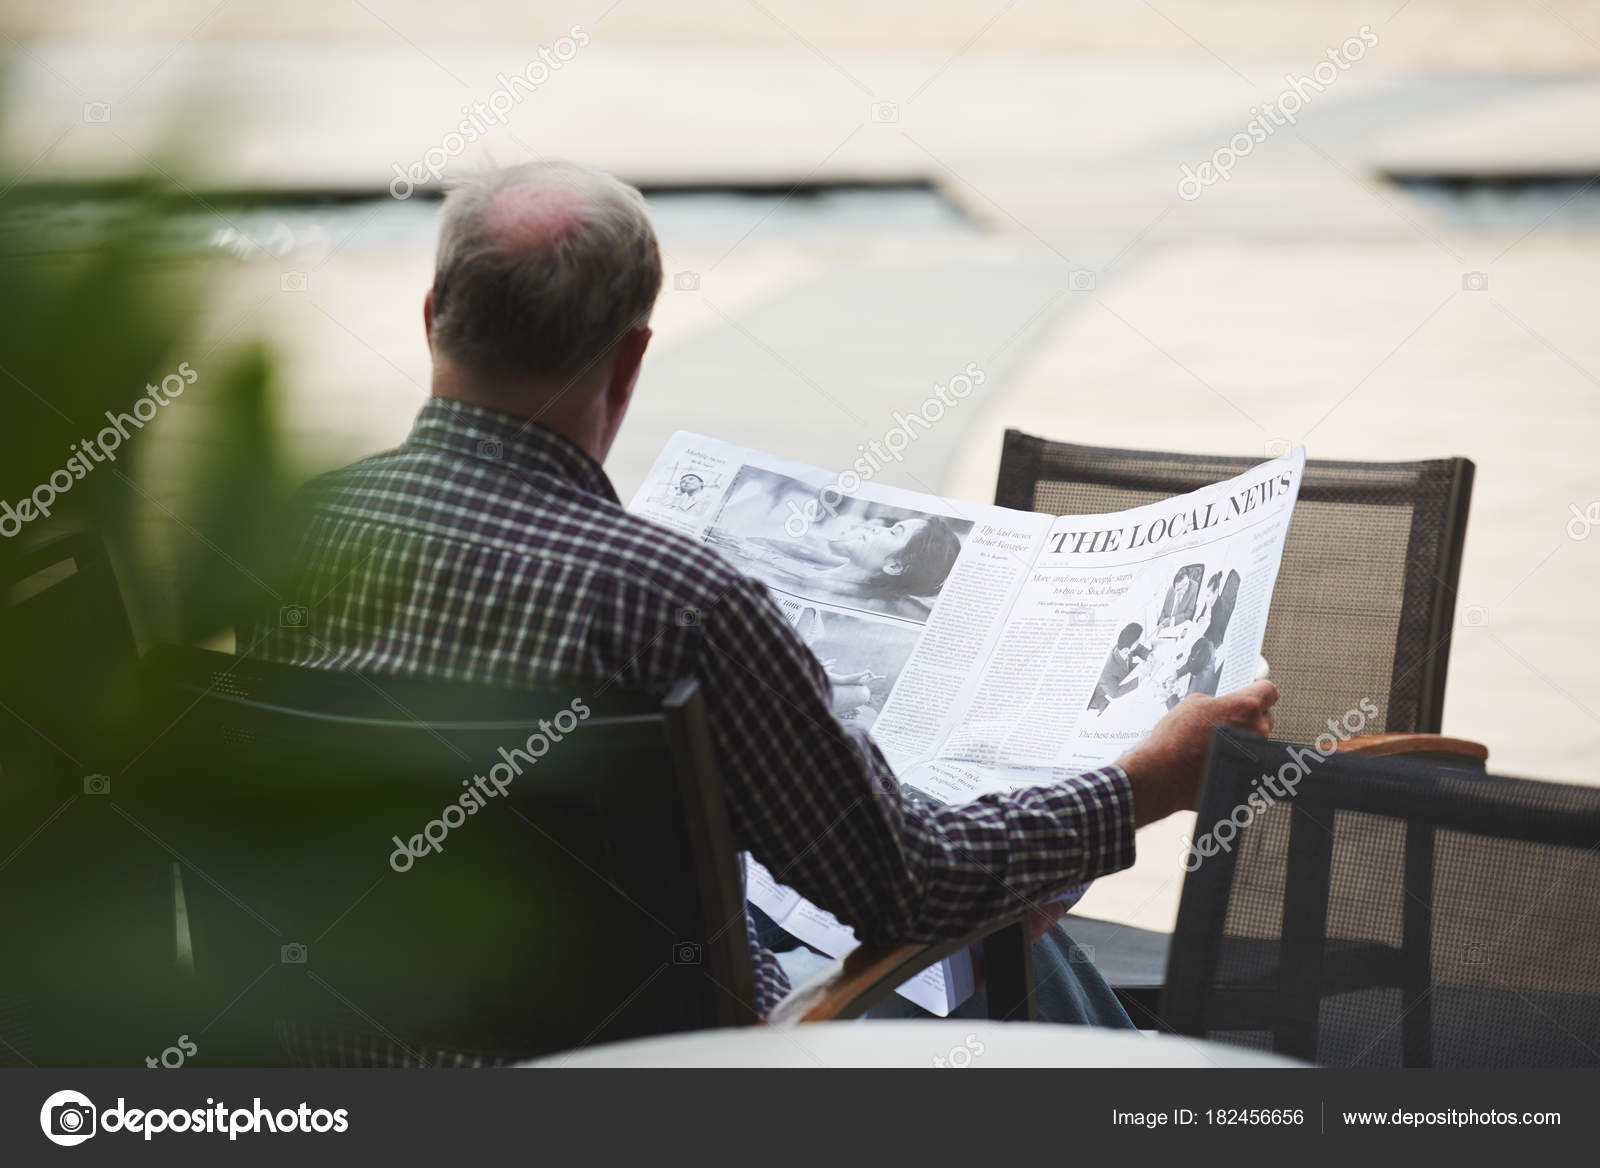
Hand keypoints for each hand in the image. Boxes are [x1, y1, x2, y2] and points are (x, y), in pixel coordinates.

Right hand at [1116, 681, 1278, 827]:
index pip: (1269, 690)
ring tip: (1217, 741)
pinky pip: (1248, 761)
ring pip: (1256, 741)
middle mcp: (1257, 731)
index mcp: (1246, 708)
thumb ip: (1218, 702)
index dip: (1259, 688)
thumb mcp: (1193, 704)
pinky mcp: (1248, 775)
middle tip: (1228, 717)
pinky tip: (1216, 757)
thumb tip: (1223, 707)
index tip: (1252, 689)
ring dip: (1243, 738)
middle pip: (1265, 716)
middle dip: (1250, 715)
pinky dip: (1236, 758)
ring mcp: (1255, 756)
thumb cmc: (1174, 740)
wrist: (1163, 774)